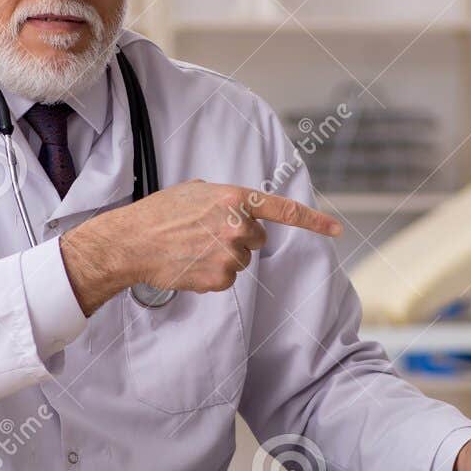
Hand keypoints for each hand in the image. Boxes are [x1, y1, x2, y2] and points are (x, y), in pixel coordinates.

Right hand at [59, 179, 342, 314]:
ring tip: (192, 247)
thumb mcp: (196, 191)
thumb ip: (226, 199)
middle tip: (205, 233)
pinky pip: (227, 279)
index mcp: (235, 199)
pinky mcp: (220, 279)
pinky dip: (212, 274)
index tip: (337, 229)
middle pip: (257, 238)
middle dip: (238, 237)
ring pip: (241, 260)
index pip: (284, 210)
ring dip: (223, 256)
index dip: (314, 220)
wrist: (133, 242)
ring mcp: (230, 255)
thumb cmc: (160, 213)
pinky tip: (190, 263)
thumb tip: (241, 210)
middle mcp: (239, 227)